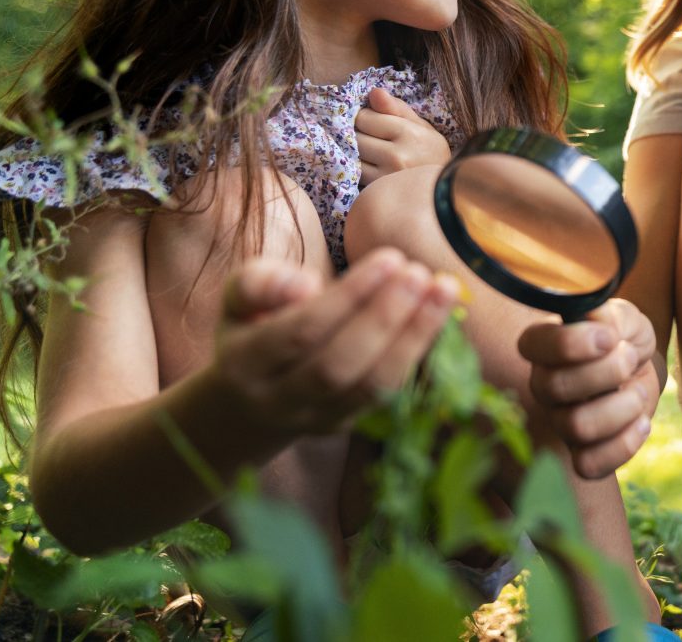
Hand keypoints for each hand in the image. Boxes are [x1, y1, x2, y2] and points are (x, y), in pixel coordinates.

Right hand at [212, 248, 457, 434]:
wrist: (248, 401)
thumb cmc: (251, 329)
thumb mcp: (238, 299)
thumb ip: (260, 284)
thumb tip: (305, 286)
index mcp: (244, 363)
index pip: (302, 331)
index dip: (350, 296)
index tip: (390, 258)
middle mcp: (279, 400)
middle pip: (338, 366)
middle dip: (385, 317)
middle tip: (419, 273)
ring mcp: (315, 419)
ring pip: (370, 386)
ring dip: (414, 336)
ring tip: (442, 289)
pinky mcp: (346, 424)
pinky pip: (387, 393)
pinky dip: (416, 352)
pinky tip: (437, 313)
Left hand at [355, 87, 451, 186]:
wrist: (442, 188)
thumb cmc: (429, 151)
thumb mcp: (420, 125)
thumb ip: (396, 107)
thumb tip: (374, 92)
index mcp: (409, 134)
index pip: (364, 117)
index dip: (367, 117)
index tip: (376, 122)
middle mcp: (397, 156)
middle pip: (355, 136)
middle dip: (360, 134)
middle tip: (375, 138)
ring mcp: (386, 176)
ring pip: (353, 155)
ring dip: (358, 151)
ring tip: (374, 153)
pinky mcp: (378, 190)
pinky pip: (356, 172)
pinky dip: (359, 167)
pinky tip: (373, 166)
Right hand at [516, 298, 660, 478]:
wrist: (643, 370)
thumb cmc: (625, 339)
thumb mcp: (625, 317)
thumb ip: (611, 316)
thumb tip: (601, 323)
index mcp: (544, 345)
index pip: (532, 345)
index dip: (571, 343)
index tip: (609, 337)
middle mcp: (544, 385)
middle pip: (556, 387)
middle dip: (606, 371)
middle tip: (630, 357)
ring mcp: (560, 422)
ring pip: (576, 427)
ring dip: (621, 406)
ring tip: (637, 391)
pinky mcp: (582, 453)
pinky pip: (590, 465)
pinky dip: (624, 444)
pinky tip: (641, 422)